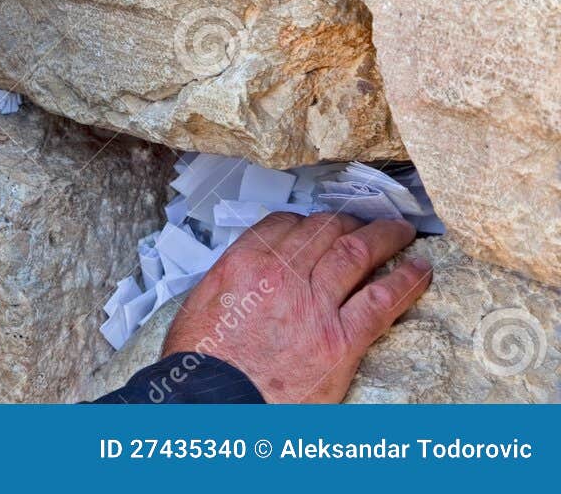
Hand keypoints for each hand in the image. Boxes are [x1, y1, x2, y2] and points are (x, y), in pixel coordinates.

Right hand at [161, 212, 432, 401]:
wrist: (215, 401)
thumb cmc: (203, 361)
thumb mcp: (202, 304)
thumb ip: (232, 282)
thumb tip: (250, 278)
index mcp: (243, 264)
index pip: (283, 224)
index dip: (306, 220)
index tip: (317, 223)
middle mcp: (281, 275)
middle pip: (324, 231)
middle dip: (347, 221)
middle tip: (363, 220)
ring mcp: (314, 305)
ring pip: (357, 253)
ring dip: (384, 237)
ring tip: (400, 231)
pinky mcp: (340, 340)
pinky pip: (382, 299)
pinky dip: (407, 281)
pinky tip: (421, 270)